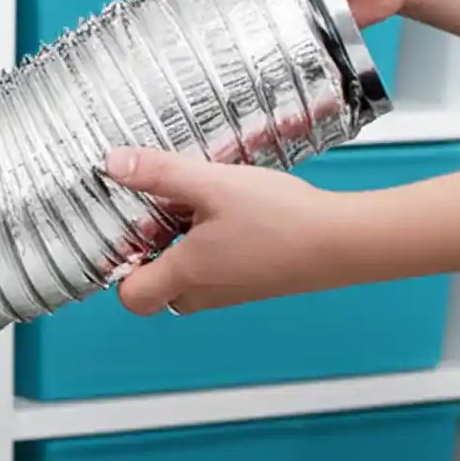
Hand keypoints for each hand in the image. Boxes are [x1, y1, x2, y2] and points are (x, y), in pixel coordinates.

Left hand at [103, 146, 348, 316]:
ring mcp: (232, 292)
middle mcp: (205, 292)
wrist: (345, 241)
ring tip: (195, 205)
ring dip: (183, 246)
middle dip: (150, 253)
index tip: (123, 234)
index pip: (131, 296)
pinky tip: (228, 211)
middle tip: (155, 214)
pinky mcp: (254, 282)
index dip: (120, 269)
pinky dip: (211, 246)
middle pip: (156, 287)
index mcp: (186, 275)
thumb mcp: (211, 183)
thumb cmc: (284, 219)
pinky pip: (217, 271)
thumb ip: (159, 173)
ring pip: (188, 277)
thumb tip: (113, 164)